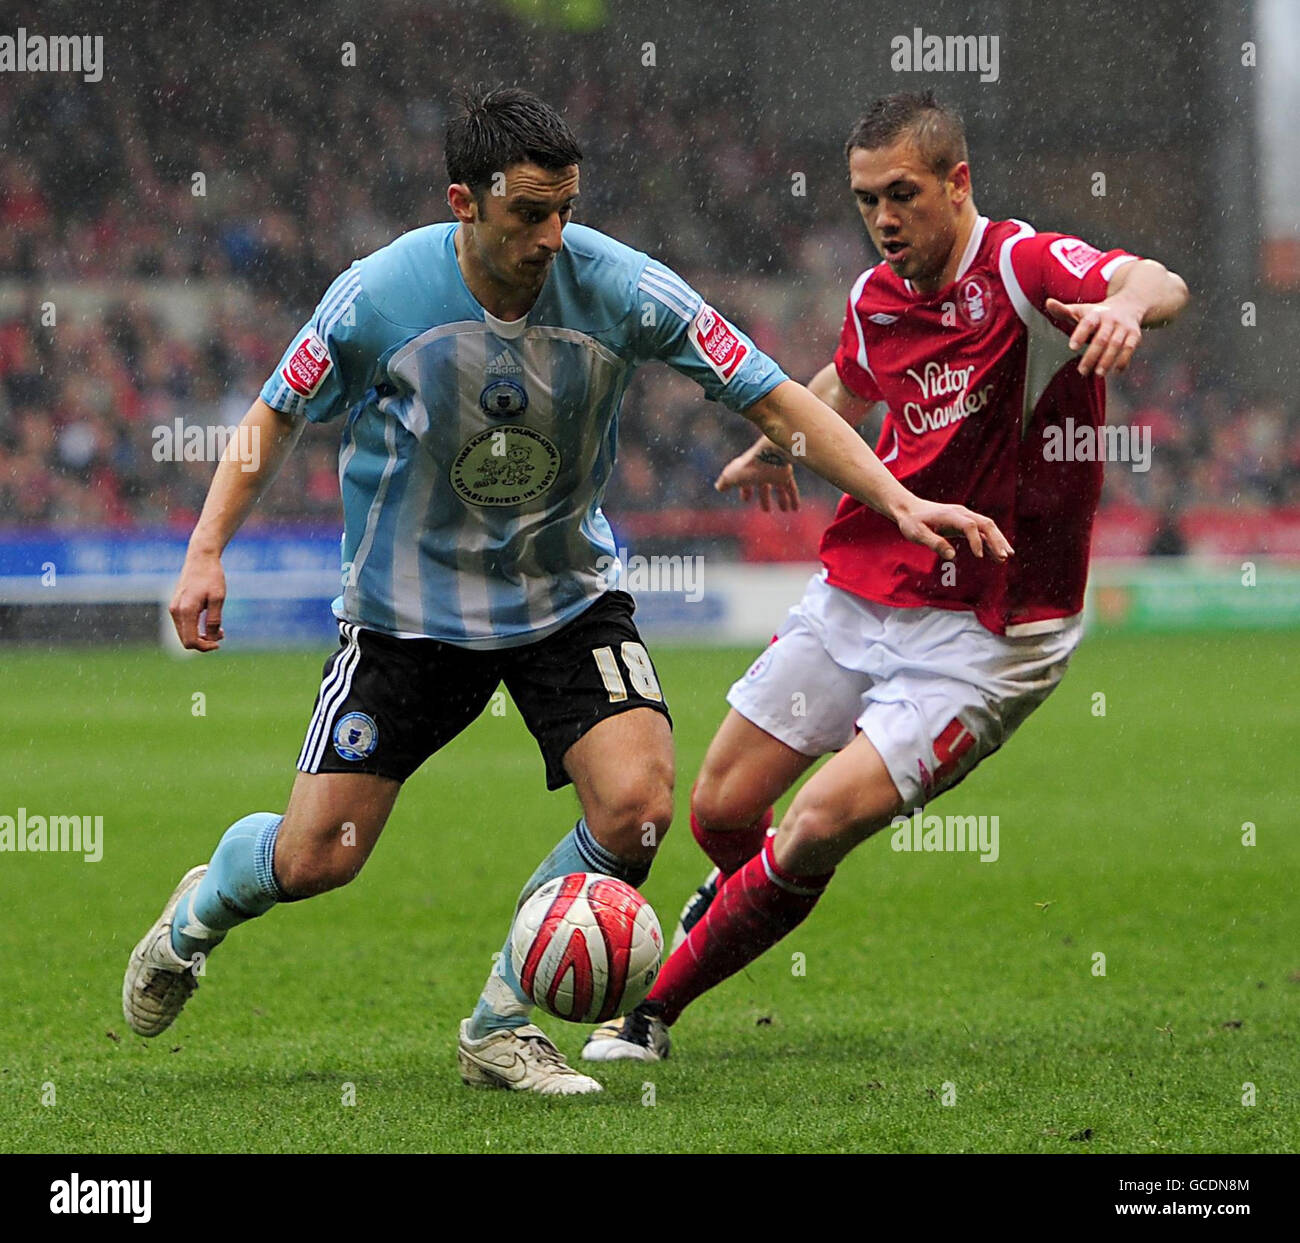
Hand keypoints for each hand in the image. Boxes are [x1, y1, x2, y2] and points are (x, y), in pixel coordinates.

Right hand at [169, 549, 226, 650]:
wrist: (200, 558)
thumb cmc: (211, 577)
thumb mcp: (218, 598)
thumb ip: (214, 620)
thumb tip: (212, 639)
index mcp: (185, 611)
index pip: (190, 641)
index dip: (205, 647)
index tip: (219, 642)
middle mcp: (175, 611)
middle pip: (186, 640)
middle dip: (204, 642)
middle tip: (222, 634)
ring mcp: (174, 608)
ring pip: (184, 634)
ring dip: (201, 636)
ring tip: (219, 629)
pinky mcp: (176, 605)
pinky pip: (184, 625)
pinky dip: (196, 628)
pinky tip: (210, 622)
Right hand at [714, 442, 799, 511]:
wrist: (770, 453)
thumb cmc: (748, 466)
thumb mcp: (732, 476)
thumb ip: (725, 482)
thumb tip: (718, 486)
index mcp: (748, 471)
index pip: (746, 483)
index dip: (745, 491)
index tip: (746, 500)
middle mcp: (762, 472)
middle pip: (764, 486)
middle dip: (764, 498)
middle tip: (766, 510)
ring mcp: (775, 472)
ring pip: (780, 488)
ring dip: (782, 499)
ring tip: (785, 510)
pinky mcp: (786, 474)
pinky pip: (791, 488)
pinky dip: (793, 499)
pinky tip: (795, 509)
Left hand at [893, 496, 1013, 562]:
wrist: (909, 509)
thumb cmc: (912, 522)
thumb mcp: (917, 534)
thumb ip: (934, 543)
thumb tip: (951, 556)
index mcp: (951, 515)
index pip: (970, 525)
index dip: (976, 540)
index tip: (979, 557)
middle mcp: (962, 513)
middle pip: (986, 524)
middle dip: (996, 540)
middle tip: (1004, 557)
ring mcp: (965, 517)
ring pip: (987, 527)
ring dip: (998, 541)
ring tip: (1006, 557)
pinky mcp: (964, 523)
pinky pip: (981, 532)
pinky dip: (990, 542)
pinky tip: (996, 555)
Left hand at [1045, 295, 1143, 377]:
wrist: (1128, 305)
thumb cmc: (1096, 314)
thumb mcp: (1080, 311)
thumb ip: (1063, 311)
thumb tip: (1048, 303)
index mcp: (1096, 313)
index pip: (1087, 323)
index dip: (1080, 334)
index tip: (1072, 348)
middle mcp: (1111, 319)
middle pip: (1101, 338)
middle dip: (1092, 355)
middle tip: (1081, 371)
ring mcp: (1124, 327)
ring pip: (1116, 344)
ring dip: (1107, 360)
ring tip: (1098, 374)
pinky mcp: (1134, 335)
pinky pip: (1130, 348)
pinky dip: (1124, 360)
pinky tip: (1116, 371)